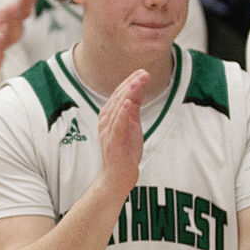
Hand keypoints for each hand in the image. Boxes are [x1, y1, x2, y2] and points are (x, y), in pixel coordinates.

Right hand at [96, 68, 148, 193]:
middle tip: (144, 73)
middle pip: (118, 98)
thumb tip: (138, 91)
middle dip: (131, 84)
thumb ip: (133, 110)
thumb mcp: (132, 126)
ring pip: (117, 108)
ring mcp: (109, 132)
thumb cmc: (124, 152)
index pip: (119, 94)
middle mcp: (106, 122)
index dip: (131, 82)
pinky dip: (122, 113)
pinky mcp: (114, 143)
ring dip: (129, 93)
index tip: (143, 72)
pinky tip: (129, 102)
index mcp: (109, 116)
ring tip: (138, 82)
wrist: (118, 176)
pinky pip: (117, 125)